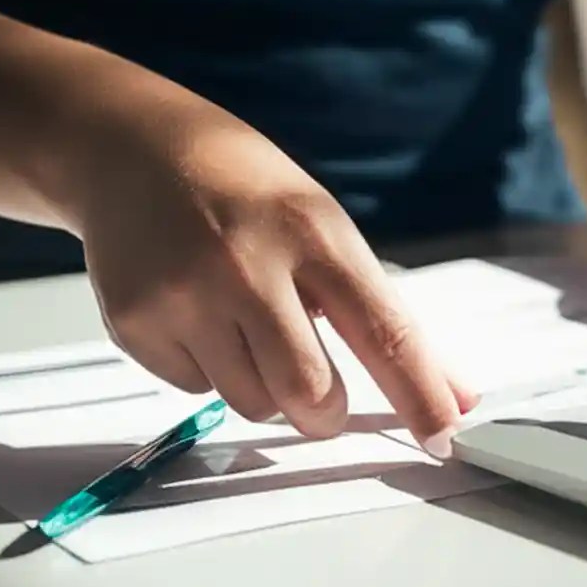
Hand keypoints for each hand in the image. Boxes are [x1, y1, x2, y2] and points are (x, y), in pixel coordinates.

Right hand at [69, 120, 475, 456]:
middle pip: (310, 392)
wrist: (132, 150)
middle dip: (327, 413)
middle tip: (325, 400)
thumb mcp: (324, 228)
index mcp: (314, 233)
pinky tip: (197, 313)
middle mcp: (248, 263)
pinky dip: (210, 370)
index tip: (444, 437)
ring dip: (266, 391)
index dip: (419, 395)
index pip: (385, 331)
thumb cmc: (248, 194)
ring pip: (251, 404)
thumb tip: (454, 398)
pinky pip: (195, 391)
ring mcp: (184, 294)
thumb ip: (388, 317)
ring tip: (249, 329)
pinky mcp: (135, 321)